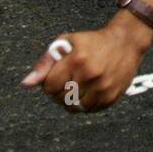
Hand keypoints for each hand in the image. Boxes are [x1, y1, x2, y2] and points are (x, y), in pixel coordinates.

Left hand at [21, 16, 150, 113]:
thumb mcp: (67, 43)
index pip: (50, 87)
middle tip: (68, 83)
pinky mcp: (112, 96)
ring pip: (75, 107)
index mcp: (76, 60)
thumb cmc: (93, 41)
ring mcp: (102, 87)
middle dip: (60, 93)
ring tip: (79, 88)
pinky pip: (91, 110)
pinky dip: (87, 104)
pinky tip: (90, 91)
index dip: (50, 84)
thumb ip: (44, 63)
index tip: (58, 77)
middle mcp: (90, 75)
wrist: (126, 41)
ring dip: (73, 100)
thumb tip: (26, 85)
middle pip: (61, 99)